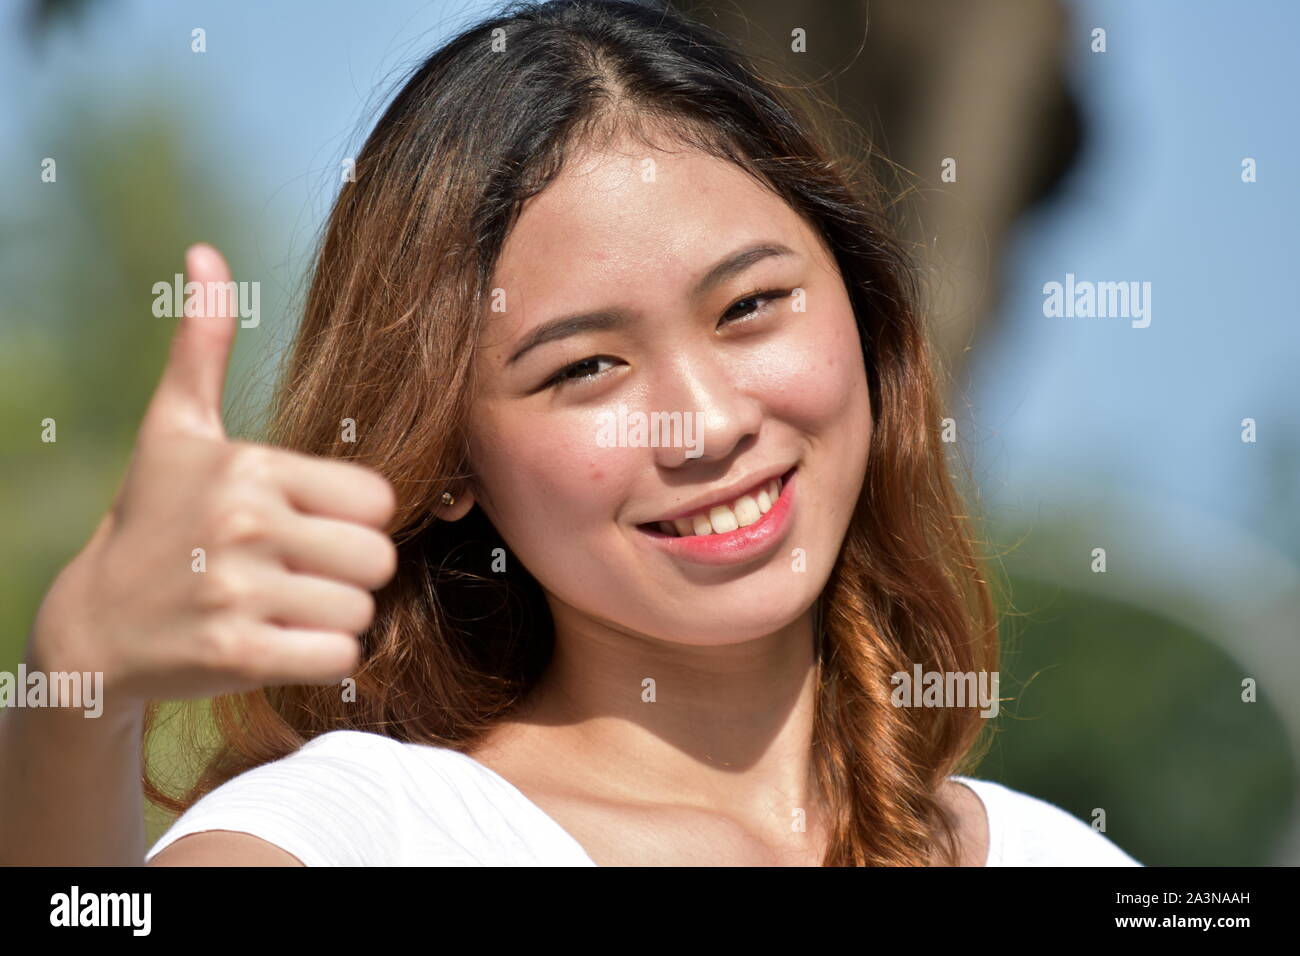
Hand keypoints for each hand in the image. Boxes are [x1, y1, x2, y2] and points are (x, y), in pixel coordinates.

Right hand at [29, 244, 397, 706]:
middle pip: (379, 558)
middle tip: (306, 572)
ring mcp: (238, 591)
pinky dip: (321, 657)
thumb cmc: (152, 516)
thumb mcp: (176, 429)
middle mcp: (246, 524)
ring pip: (361, 611)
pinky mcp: (236, 653)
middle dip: (352, 572)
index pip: (377, 499)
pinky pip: (337, 657)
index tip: (312, 524)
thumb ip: (204, 346)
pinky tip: (281, 642)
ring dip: (335, 617)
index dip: (355, 518)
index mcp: (250, 466)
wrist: (93, 626)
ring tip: (288, 606)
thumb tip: (205, 252)